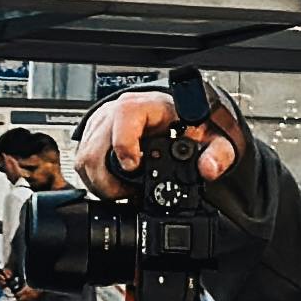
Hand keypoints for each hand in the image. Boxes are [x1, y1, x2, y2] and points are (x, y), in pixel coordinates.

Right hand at [68, 89, 235, 195]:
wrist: (176, 117)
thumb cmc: (189, 123)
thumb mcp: (211, 136)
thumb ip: (217, 153)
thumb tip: (208, 169)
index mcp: (146, 106)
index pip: (124, 116)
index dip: (124, 143)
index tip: (133, 166)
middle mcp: (116, 113)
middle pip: (95, 147)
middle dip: (108, 180)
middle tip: (129, 193)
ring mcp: (100, 125)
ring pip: (84, 158)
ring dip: (100, 183)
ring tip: (124, 192)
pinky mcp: (91, 137)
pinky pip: (82, 161)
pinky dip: (95, 180)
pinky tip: (115, 186)